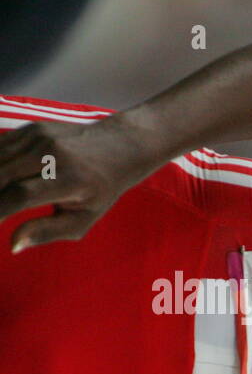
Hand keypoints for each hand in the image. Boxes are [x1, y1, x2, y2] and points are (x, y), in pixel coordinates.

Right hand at [0, 113, 158, 252]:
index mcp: (70, 179)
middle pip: (1, 175)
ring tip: (0, 200)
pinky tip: (0, 182)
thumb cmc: (99, 192)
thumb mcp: (82, 218)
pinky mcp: (31, 128)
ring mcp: (40, 137)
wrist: (118, 147)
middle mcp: (53, 153)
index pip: (21, 195)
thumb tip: (14, 246)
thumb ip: (48, 232)